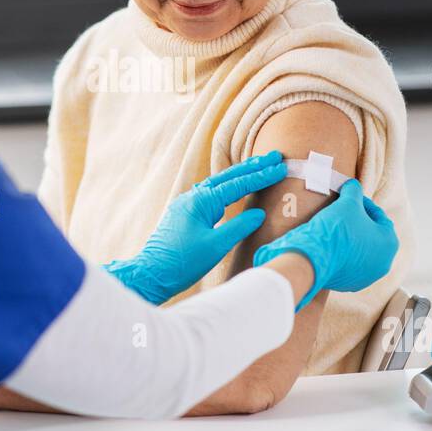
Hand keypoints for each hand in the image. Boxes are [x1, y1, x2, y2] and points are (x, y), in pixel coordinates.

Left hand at [105, 152, 288, 304]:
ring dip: (239, 175)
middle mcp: (193, 197)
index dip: (261, 176)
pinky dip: (226, 188)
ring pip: (218, 184)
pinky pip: (210, 195)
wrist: (151, 274)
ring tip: (259, 166)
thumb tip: (258, 213)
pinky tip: (232, 188)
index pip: (238, 185)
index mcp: (201, 201)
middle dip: (253, 167)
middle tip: (274, 157)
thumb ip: (239, 227)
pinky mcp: (184, 214)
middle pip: (228, 177)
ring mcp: (187, 204)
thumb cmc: (183, 262)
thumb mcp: (216, 246)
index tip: (280, 167)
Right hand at [252, 179, 397, 310]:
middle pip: (371, 235)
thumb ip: (354, 190)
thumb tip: (353, 186)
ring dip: (350, 239)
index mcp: (390, 242)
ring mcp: (366, 276)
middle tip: (343, 212)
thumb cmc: (336, 228)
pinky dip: (341, 253)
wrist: (312, 258)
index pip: (379, 216)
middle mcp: (383, 263)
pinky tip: (329, 243)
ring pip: (360, 250)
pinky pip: (347, 263)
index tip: (350, 198)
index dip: (364, 204)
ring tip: (335, 227)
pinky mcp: (349, 284)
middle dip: (358, 223)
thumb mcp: (348, 201)